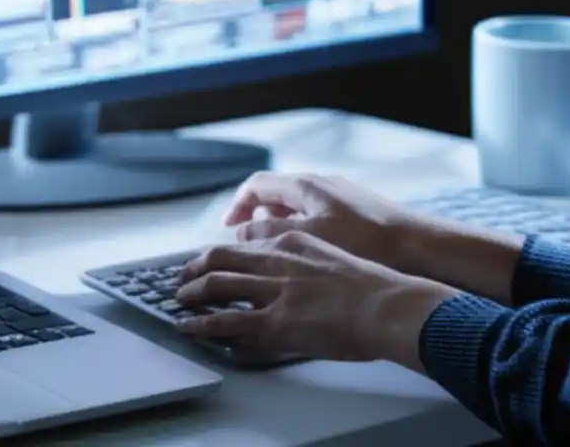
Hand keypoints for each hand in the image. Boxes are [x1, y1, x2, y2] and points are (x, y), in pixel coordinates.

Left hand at [176, 231, 456, 369]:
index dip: (223, 252)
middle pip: (222, 256)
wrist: (389, 305)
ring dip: (193, 293)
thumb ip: (308, 260)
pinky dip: (203, 324)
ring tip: (180, 300)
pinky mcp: (276, 322)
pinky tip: (190, 327)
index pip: (246, 242)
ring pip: (217, 285)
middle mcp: (278, 261)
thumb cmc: (376, 287)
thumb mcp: (336, 256)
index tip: (213, 259)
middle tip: (184, 277)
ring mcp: (275, 291)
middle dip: (197, 267)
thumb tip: (296, 275)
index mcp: (294, 241)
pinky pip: (228, 322)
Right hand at [225, 173, 524, 304]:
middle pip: (275, 194)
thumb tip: (240, 233)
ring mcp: (340, 196)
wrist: (421, 246)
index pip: (256, 185)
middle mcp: (320, 183)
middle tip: (247, 243)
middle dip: (256, 217)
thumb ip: (268, 234)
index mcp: (304, 184)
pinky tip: (309, 257)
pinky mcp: (356, 212)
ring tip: (275, 253)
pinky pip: (316, 215)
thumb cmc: (366, 241)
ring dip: (278, 226)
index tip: (228, 228)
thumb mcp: (307, 237)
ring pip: (296, 206)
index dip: (237, 205)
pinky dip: (301, 230)